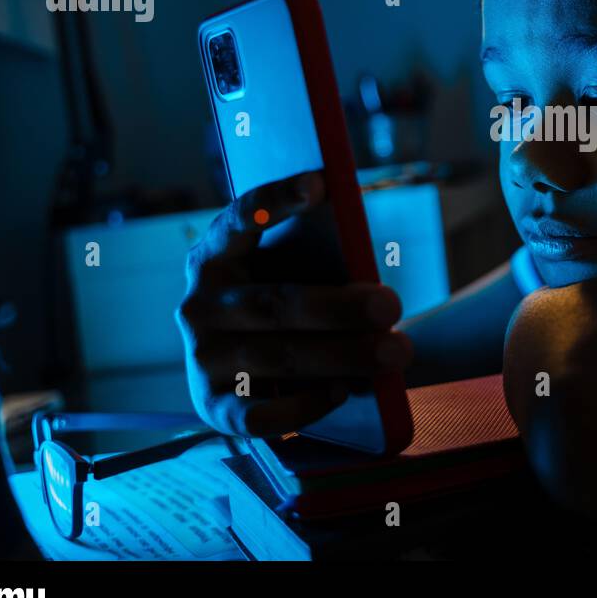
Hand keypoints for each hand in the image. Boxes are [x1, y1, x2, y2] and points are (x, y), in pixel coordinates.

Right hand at [175, 170, 412, 435]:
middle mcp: (199, 304)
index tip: (320, 183)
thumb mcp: (293, 271)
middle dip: (338, 306)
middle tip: (391, 305)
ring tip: (396, 352)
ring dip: (343, 356)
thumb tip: (367, 275)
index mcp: (215, 254)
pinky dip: (305, 404)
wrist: (250, 368)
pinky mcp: (212, 406)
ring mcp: (202, 356)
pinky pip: (261, 413)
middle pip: (274, 303)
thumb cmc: (287, 301)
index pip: (240, 219)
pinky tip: (343, 392)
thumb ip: (317, 260)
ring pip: (278, 356)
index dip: (276, 200)